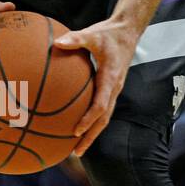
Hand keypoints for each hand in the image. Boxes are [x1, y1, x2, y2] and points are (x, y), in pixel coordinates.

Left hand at [53, 17, 139, 156]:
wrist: (127, 32)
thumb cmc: (108, 34)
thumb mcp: (92, 34)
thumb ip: (76, 39)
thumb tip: (57, 43)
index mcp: (111, 79)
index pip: (100, 105)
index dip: (89, 119)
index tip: (75, 131)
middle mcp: (114, 89)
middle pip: (104, 120)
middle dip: (90, 137)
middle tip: (75, 152)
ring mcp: (113, 91)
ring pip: (104, 118)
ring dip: (91, 133)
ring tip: (76, 148)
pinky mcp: (110, 88)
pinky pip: (101, 109)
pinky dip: (91, 121)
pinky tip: (76, 126)